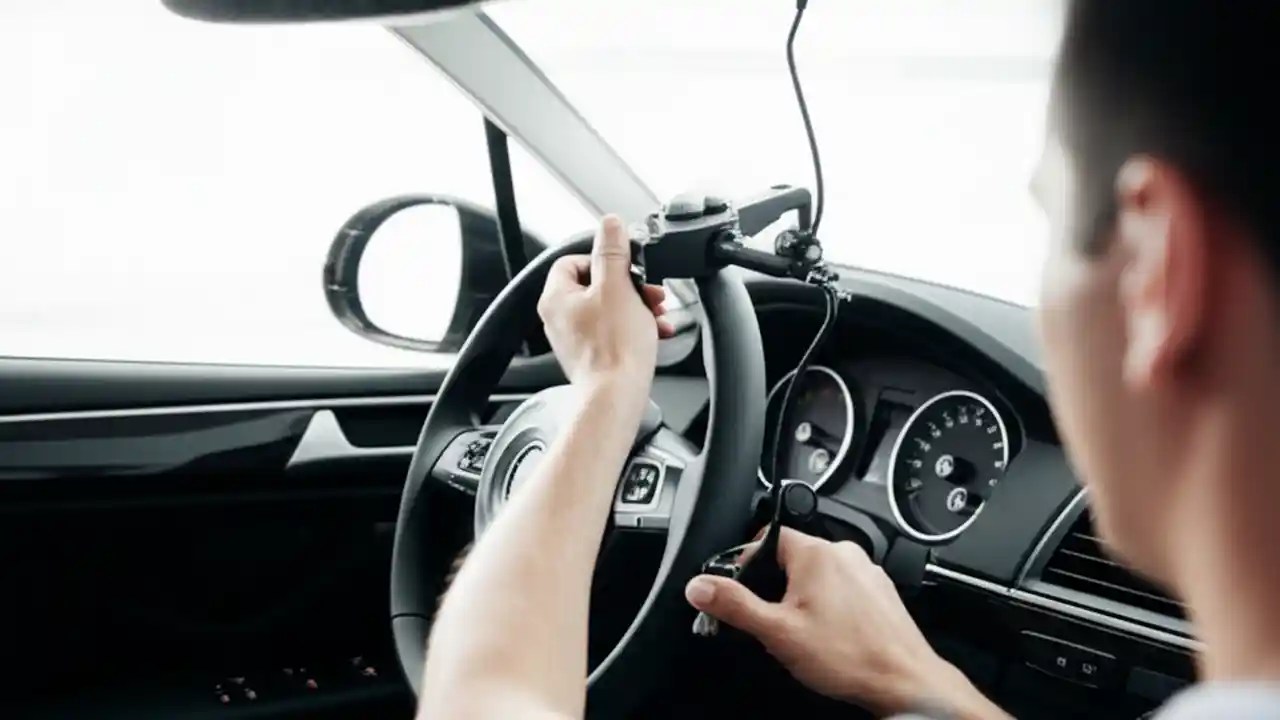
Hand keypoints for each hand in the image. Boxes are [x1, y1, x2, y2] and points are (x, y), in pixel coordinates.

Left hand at [537, 215, 673, 395]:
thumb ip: (613, 251)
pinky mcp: (591, 356)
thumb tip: (610, 223)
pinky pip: (613, 331)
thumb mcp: (618, 286)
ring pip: (608, 308)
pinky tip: (655, 331)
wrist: (618, 395)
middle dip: (629, 284)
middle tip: (650, 290)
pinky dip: (634, 326)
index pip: (573, 260)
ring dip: (636, 305)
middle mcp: (559, 317)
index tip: (627, 265)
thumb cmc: (614, 347)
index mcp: (556, 297)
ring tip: (657, 312)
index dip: (603, 259)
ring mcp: (574, 338)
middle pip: (595, 284)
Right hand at [684, 528, 1005, 718]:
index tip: (740, 589)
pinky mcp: (880, 592)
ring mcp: (866, 571)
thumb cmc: (848, 657)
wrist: (904, 682)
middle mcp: (844, 553)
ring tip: (805, 632)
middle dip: (776, 586)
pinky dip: (831, 605)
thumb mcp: (777, 632)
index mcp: (816, 552)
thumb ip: (734, 605)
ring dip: (804, 596)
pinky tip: (831, 635)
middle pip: (792, 557)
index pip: (767, 537)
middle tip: (773, 620)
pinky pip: (844, 588)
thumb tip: (700, 586)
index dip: (747, 563)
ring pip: (819, 574)